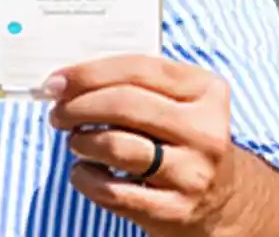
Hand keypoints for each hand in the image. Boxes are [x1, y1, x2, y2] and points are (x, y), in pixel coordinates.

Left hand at [45, 55, 237, 235]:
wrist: (222, 199)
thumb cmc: (179, 137)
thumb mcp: (174, 101)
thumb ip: (130, 83)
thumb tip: (63, 83)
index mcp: (206, 91)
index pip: (138, 69)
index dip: (88, 73)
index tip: (56, 82)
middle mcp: (205, 131)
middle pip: (124, 105)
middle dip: (77, 106)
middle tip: (58, 114)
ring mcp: (193, 173)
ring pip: (115, 145)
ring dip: (81, 141)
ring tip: (76, 142)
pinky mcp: (175, 209)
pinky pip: (112, 190)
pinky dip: (85, 178)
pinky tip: (84, 172)